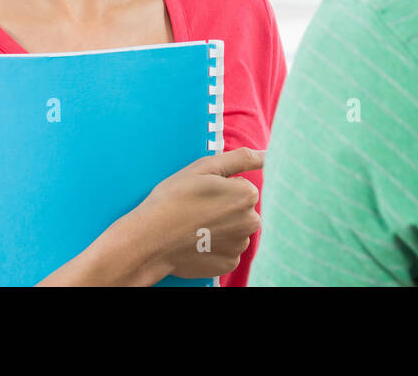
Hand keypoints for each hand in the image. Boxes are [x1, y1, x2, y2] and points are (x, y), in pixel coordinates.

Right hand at [101, 147, 264, 283]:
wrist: (150, 239)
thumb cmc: (174, 199)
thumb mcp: (204, 168)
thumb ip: (241, 158)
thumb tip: (267, 154)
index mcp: (247, 195)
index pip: (241, 186)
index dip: (221, 187)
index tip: (202, 193)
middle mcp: (251, 222)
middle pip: (241, 209)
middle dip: (225, 208)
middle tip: (196, 210)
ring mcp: (240, 245)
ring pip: (235, 230)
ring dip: (221, 228)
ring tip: (195, 227)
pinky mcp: (228, 264)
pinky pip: (228, 250)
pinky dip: (215, 247)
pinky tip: (196, 242)